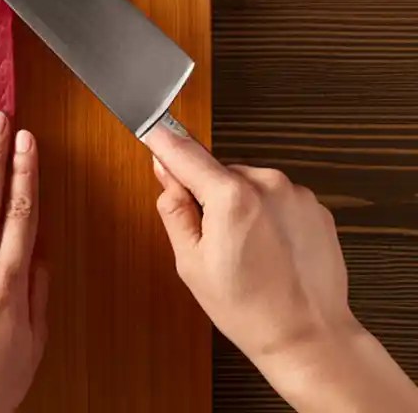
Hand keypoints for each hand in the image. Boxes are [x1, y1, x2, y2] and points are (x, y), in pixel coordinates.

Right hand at [146, 128, 417, 411]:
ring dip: (237, 204)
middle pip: (217, 171)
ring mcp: (297, 194)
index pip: (183, 152)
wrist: (307, 336)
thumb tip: (167, 175)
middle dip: (206, 193)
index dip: (161, 141)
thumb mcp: (190, 262)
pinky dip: (265, 215)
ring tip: (245, 250)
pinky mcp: (315, 206)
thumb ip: (174, 209)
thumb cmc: (249, 307)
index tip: (148, 127)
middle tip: (209, 238)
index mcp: (231, 196)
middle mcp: (268, 184)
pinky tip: (267, 250)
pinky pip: (275, 198)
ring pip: (247, 184)